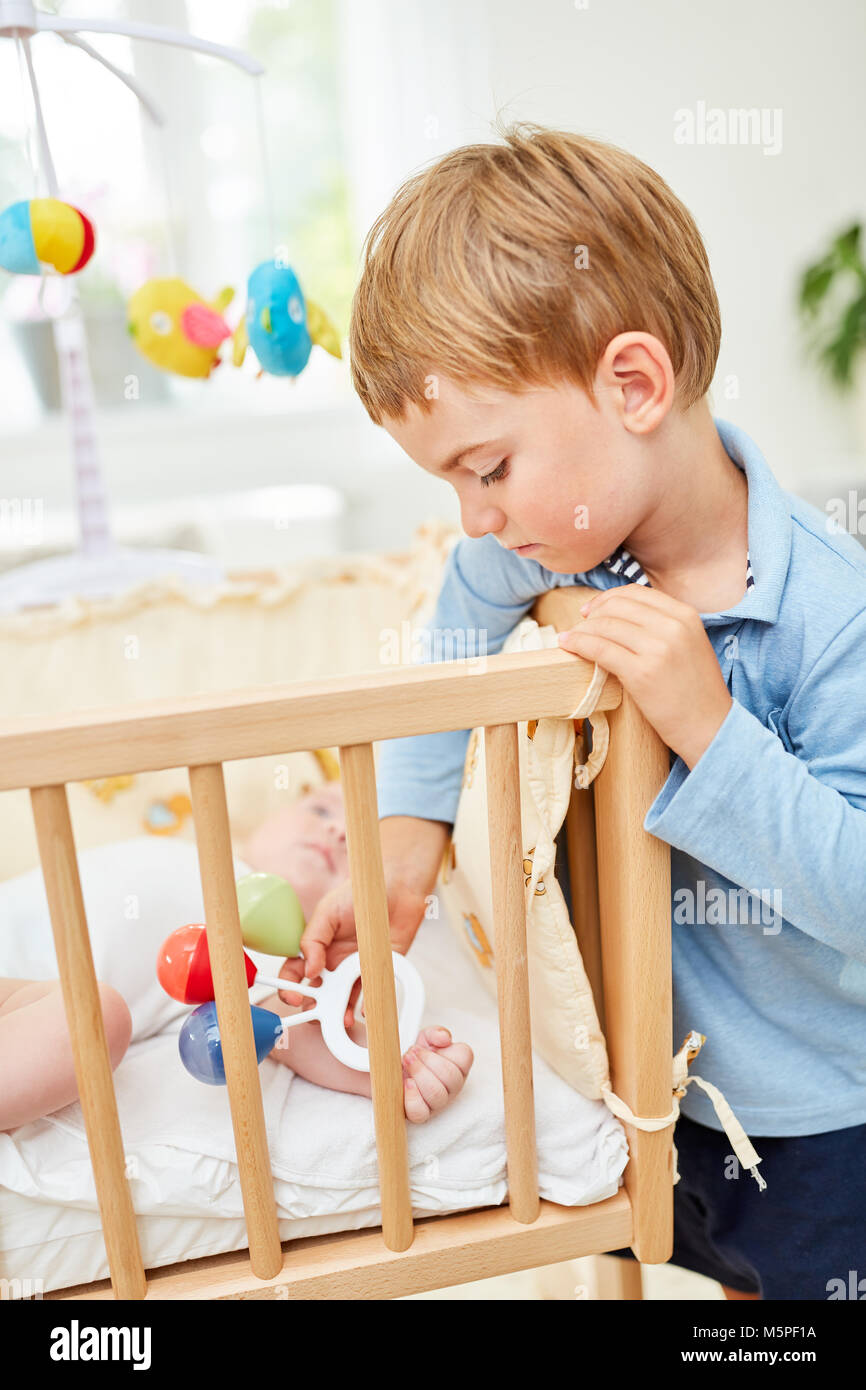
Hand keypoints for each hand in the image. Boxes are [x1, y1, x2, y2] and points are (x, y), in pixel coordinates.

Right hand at [277, 871, 429, 1028]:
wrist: (395, 888)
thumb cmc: (358, 895)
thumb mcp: (327, 913)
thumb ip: (313, 939)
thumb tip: (308, 970)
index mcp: (316, 947)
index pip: (295, 972)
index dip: (289, 987)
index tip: (292, 996)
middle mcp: (333, 961)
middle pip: (317, 992)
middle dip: (312, 1007)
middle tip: (314, 1015)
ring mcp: (353, 968)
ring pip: (341, 998)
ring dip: (338, 1013)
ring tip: (339, 1021)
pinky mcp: (376, 971)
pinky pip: (368, 993)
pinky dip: (365, 1006)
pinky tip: (362, 1012)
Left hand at [557, 584, 732, 768]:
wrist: (710, 726)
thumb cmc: (696, 691)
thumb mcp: (689, 645)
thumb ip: (663, 626)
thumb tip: (618, 615)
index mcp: (686, 615)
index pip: (636, 593)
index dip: (608, 598)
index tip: (592, 609)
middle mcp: (673, 626)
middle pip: (617, 606)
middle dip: (592, 613)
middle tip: (580, 626)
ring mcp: (657, 648)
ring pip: (605, 625)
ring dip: (581, 630)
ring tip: (572, 638)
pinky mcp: (641, 673)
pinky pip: (599, 649)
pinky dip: (578, 644)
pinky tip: (567, 645)